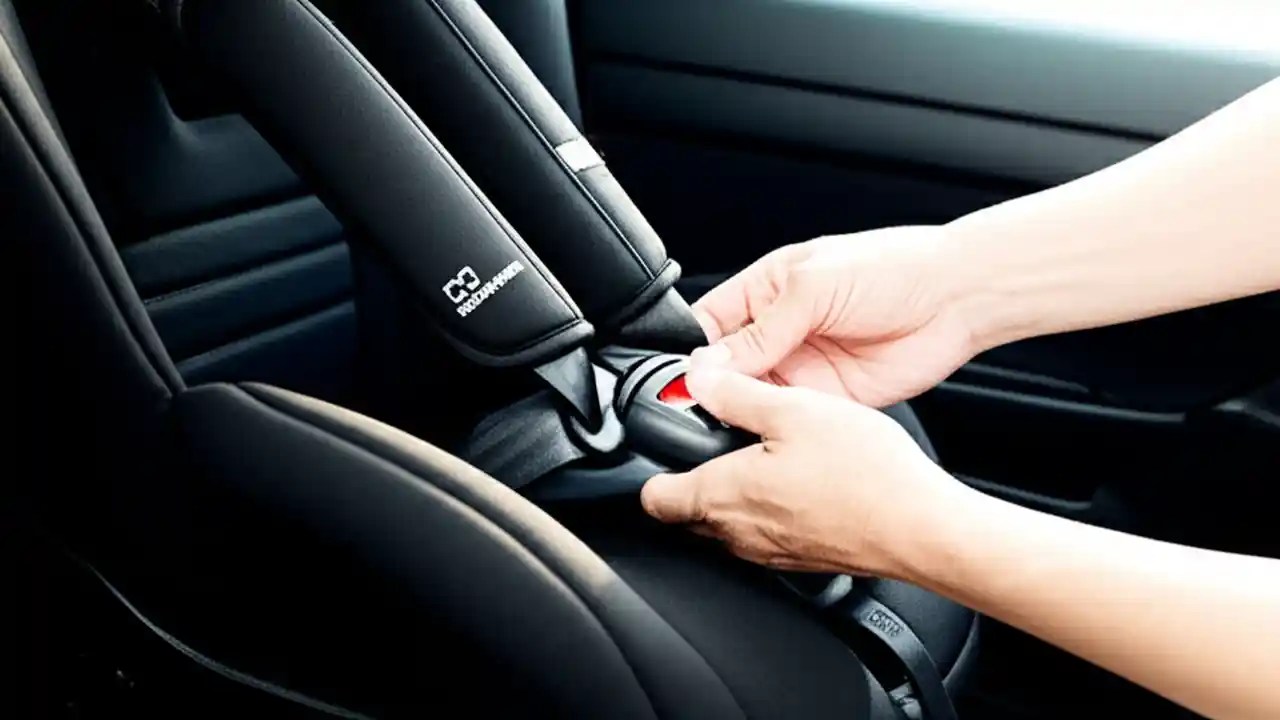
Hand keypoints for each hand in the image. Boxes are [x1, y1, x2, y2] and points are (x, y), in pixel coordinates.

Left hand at [640, 364, 971, 576]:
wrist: (922, 528)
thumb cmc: (866, 474)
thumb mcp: (795, 410)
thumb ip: (737, 395)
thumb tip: (698, 380)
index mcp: (722, 496)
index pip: (652, 499)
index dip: (649, 469)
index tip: (662, 446)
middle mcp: (738, 533)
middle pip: (686, 514)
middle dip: (688, 481)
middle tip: (713, 443)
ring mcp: (770, 552)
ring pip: (726, 525)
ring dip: (731, 494)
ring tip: (762, 456)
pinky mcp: (801, 558)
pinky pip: (765, 534)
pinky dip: (767, 510)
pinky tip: (799, 481)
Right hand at [692, 226, 978, 407]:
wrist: (956, 297)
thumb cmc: (892, 268)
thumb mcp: (814, 288)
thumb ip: (762, 329)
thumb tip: (710, 363)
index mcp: (765, 292)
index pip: (708, 326)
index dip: (690, 352)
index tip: (679, 378)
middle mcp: (778, 332)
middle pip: (725, 369)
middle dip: (710, 388)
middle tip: (702, 404)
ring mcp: (802, 367)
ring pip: (752, 398)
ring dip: (738, 412)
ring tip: (728, 420)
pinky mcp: (828, 399)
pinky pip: (790, 419)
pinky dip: (774, 429)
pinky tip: (764, 432)